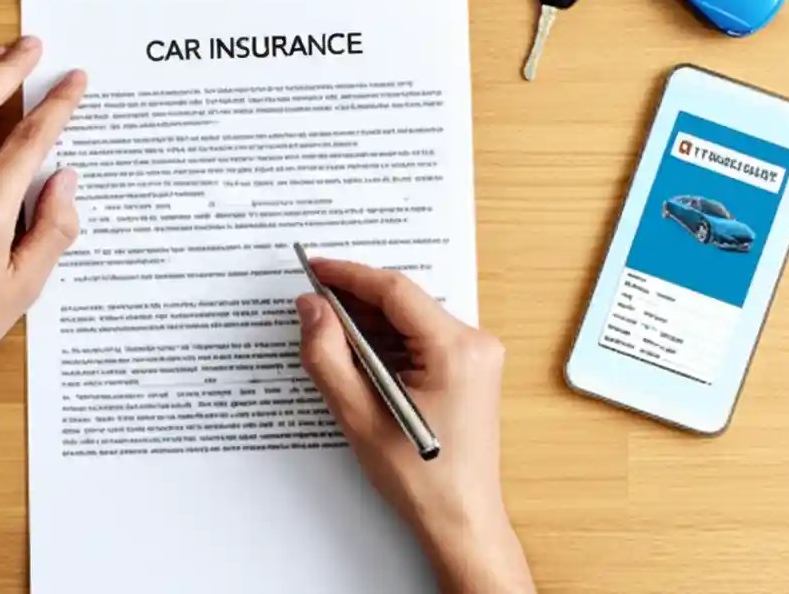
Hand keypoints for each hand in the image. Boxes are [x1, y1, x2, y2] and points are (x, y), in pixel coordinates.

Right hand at [295, 260, 533, 592]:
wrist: (462, 520)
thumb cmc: (421, 479)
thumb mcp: (360, 416)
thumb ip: (328, 356)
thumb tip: (311, 309)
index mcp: (456, 349)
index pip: (394, 290)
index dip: (349, 275)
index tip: (315, 269)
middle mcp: (475, 343)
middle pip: (404, 302)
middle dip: (355, 301)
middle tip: (311, 305)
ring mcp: (478, 355)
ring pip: (411, 320)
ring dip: (370, 323)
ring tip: (328, 334)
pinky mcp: (471, 368)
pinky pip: (422, 339)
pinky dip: (389, 342)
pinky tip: (358, 356)